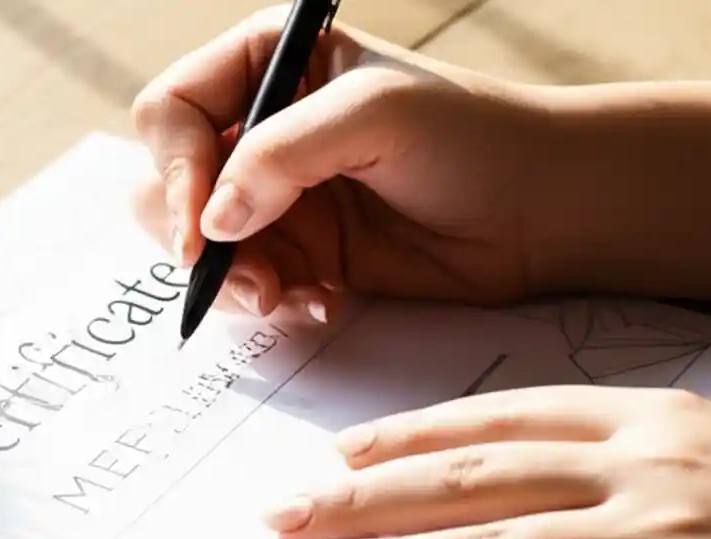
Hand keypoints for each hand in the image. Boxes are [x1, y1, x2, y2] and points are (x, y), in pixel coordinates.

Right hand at [132, 7, 710, 317]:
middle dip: (189, 234)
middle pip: (167, 182)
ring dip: (226, 278)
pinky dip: (265, 301)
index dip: (175, 170)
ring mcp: (278, 197)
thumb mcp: (373, 115)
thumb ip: (280, 156)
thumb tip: (212, 225)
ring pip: (198, 244)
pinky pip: (246, 284)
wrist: (544, 211)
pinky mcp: (303, 254)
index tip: (205, 226)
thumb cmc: (473, 137)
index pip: (171, 112)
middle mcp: (261, 128)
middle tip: (231, 272)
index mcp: (268, 65)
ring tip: (279, 295)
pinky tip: (318, 302)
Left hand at [263, 385, 710, 538]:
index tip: (339, 452)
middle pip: (475, 480)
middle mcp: (644, 464)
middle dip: (367, 498)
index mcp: (646, 415)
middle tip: (284, 511)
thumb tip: (502, 478)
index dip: (409, 436)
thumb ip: (611, 454)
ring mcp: (665, 534)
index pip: (498, 418)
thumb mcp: (706, 451)